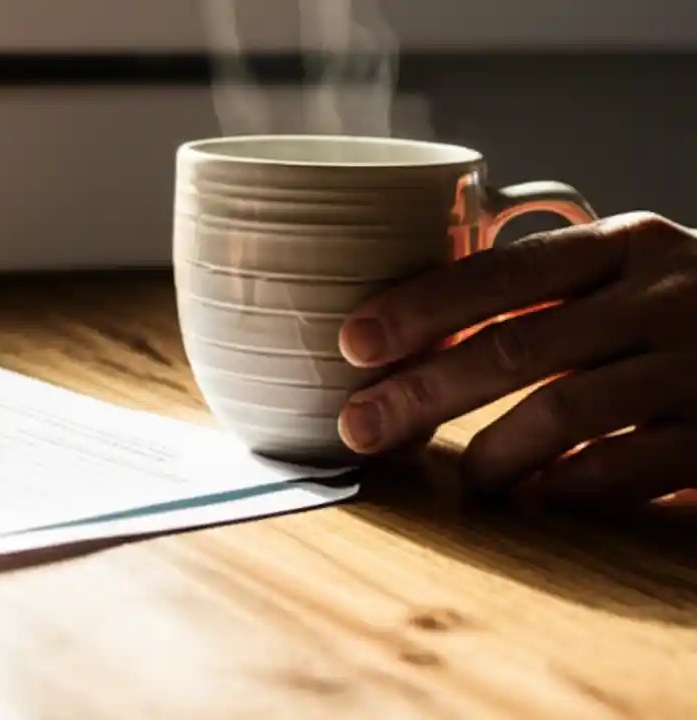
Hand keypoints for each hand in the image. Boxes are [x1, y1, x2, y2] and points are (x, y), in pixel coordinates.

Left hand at [337, 212, 696, 507]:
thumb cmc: (692, 310)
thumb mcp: (630, 275)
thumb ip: (543, 293)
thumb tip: (410, 333)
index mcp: (625, 245)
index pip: (501, 273)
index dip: (419, 310)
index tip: (353, 343)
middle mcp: (662, 295)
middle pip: (513, 348)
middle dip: (423, 394)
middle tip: (361, 428)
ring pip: (565, 412)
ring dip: (494, 453)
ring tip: (468, 477)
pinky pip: (630, 468)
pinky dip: (571, 487)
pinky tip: (542, 497)